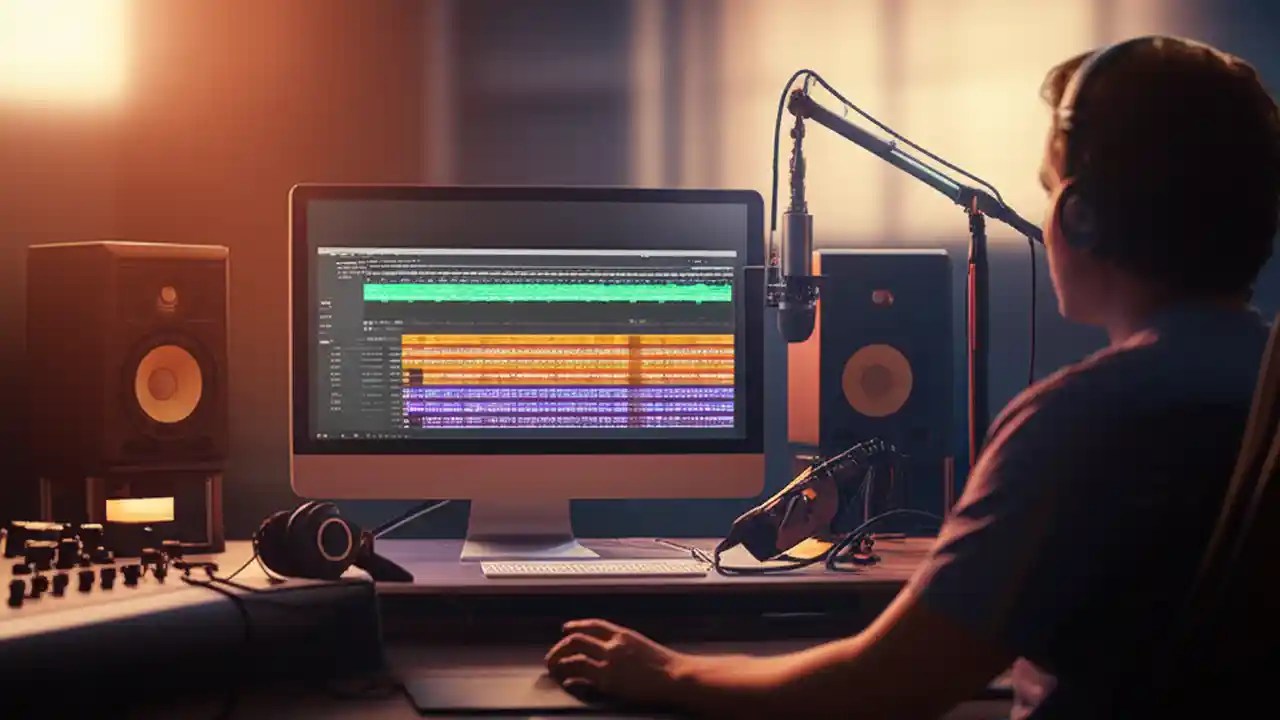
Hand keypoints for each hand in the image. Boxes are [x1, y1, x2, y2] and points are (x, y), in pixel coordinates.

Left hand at [545, 618, 689, 707]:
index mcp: (623, 635)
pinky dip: (571, 679)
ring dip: (560, 663)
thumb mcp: (643, 646)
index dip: (576, 625)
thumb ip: (626, 645)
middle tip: (552, 655)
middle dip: (560, 647)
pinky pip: (582, 677)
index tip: (565, 628)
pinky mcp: (608, 682)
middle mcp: (613, 646)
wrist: (676, 677)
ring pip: (574, 658)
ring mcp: (609, 664)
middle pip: (577, 640)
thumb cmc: (666, 665)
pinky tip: (568, 683)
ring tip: (554, 669)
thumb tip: (612, 647)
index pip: (593, 625)